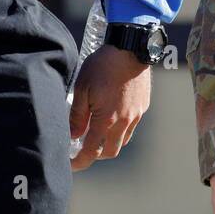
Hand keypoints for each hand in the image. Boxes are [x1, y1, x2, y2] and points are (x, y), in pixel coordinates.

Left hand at [69, 45, 149, 170]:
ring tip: (97, 131)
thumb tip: (73, 135)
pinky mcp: (143, 106)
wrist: (130, 48)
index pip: (91, 152)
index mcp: (106, 120)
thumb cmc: (103, 65)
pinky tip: (112, 114)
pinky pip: (132, 125)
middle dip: (95, 155)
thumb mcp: (82, 88)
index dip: (80, 162)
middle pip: (110, 152)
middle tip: (82, 148)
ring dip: (109, 142)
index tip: (71, 165)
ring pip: (122, 140)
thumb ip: (77, 115)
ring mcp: (136, 115)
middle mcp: (124, 122)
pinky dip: (120, 128)